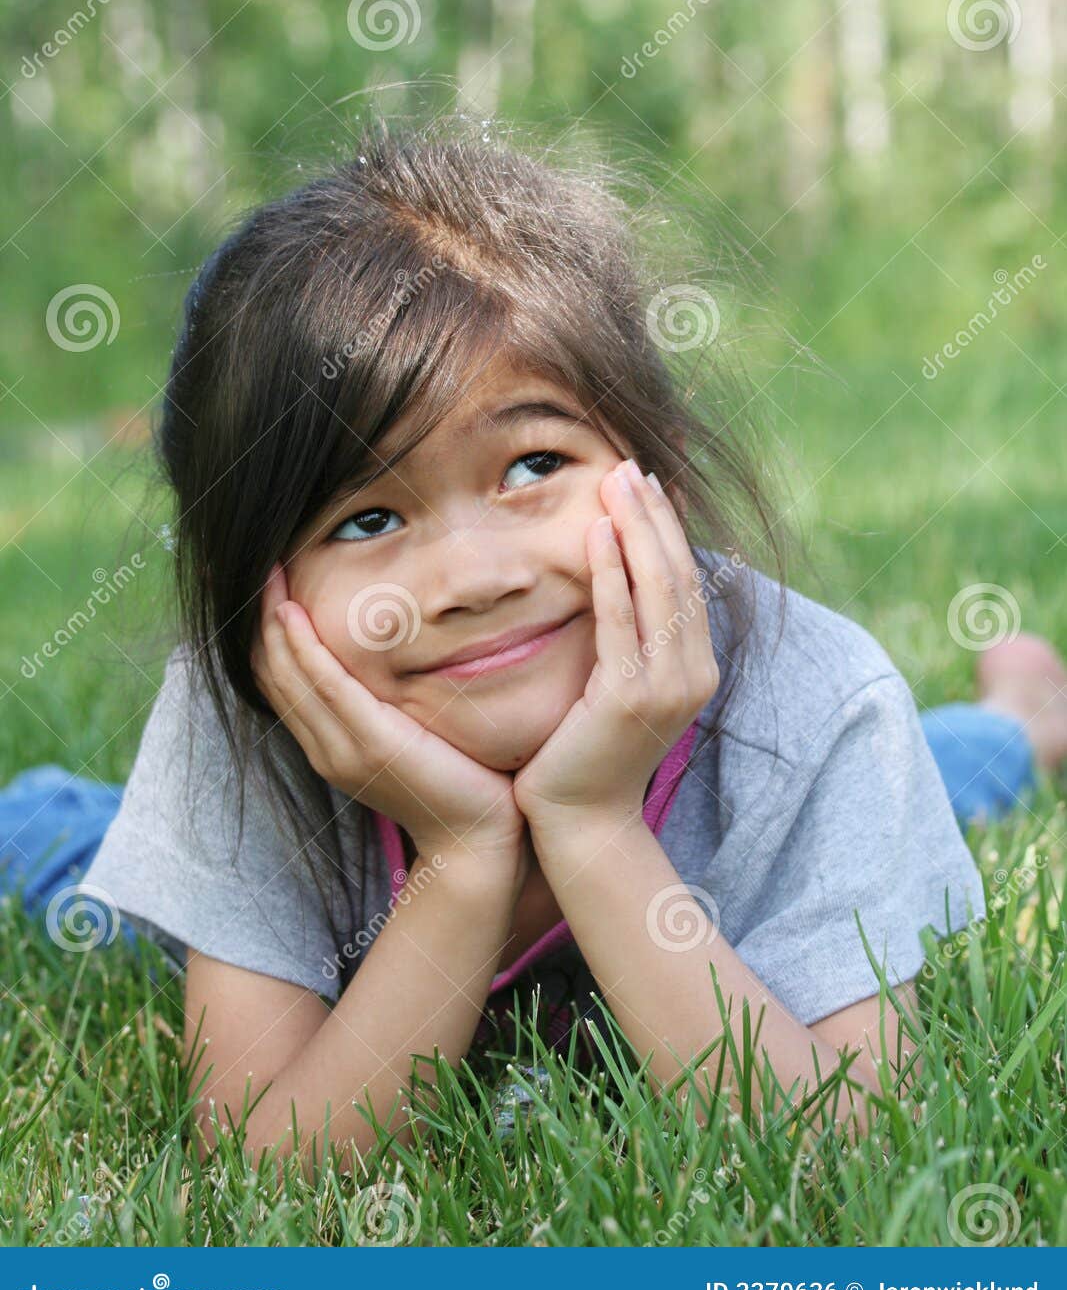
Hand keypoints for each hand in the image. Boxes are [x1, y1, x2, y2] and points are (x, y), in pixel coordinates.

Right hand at [250, 564, 527, 871]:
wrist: (477, 837)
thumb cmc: (455, 781)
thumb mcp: (407, 735)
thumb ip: (385, 703)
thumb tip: (388, 654)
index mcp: (329, 744)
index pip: (278, 681)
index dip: (262, 633)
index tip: (260, 585)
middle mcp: (324, 747)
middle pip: (271, 672)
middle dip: (257, 618)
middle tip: (250, 565)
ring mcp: (342, 747)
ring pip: (288, 674)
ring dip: (272, 620)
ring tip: (266, 572)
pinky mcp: (371, 744)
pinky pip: (325, 686)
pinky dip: (303, 647)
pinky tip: (291, 612)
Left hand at [512, 458, 718, 829]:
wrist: (581, 824)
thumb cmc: (588, 754)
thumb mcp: (620, 687)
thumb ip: (629, 640)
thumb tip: (616, 581)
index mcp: (696, 668)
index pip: (685, 580)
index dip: (667, 528)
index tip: (645, 484)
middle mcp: (692, 673)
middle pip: (677, 574)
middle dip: (653, 515)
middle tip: (629, 465)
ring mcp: (665, 687)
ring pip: (656, 589)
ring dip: (635, 528)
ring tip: (615, 481)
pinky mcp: (627, 699)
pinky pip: (619, 622)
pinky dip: (610, 574)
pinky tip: (595, 534)